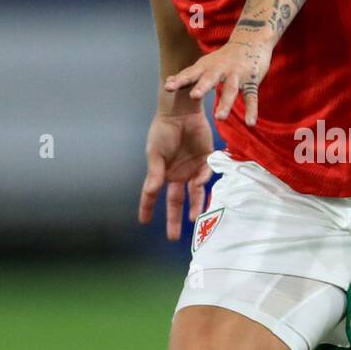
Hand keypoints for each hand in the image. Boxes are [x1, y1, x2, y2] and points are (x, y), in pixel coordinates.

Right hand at [138, 110, 213, 240]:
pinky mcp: (207, 159)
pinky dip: (204, 180)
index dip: (147, 208)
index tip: (143, 221)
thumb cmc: (163, 130)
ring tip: (195, 220)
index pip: (153, 195)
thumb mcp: (155, 153)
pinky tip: (199, 181)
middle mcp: (178, 174)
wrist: (180, 111)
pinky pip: (207, 175)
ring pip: (195, 194)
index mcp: (162, 173)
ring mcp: (193, 168)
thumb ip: (155, 173)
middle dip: (174, 219)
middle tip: (173, 237)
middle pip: (176, 201)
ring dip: (195, 207)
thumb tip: (151, 192)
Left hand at [163, 30, 273, 125]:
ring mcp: (237, 74)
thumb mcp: (205, 64)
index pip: (191, 73)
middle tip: (193, 96)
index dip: (179, 80)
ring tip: (219, 118)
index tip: (168, 87)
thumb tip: (167, 82)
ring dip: (225, 103)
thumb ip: (189, 75)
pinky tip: (250, 124)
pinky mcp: (252, 80)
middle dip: (202, 87)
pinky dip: (251, 111)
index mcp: (207, 66)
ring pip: (231, 89)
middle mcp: (220, 69)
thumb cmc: (224, 57)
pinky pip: (251, 97)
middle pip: (210, 78)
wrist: (251, 40)